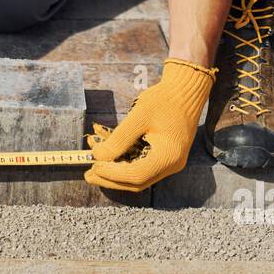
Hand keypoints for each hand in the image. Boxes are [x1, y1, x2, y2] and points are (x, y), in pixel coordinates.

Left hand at [84, 59, 215, 191]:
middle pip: (136, 181)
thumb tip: (97, 157)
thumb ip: (118, 139)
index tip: (93, 165)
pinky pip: (141, 165)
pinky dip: (123, 162)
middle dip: (110, 179)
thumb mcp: (138, 116)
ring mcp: (169, 163)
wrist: (185, 91)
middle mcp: (171, 165)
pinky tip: (108, 154)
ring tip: (93, 165)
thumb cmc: (164, 100)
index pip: (136, 175)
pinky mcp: (163, 157)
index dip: (112, 174)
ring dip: (114, 173)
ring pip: (137, 176)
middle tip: (88, 174)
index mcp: (168, 156)